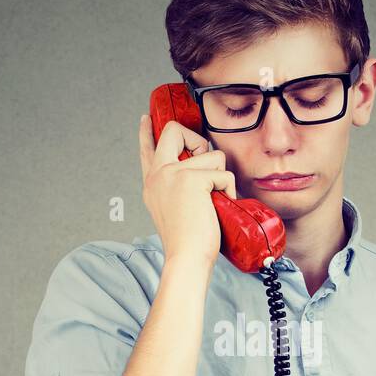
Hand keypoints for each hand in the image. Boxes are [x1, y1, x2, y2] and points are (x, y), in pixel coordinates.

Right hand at [138, 114, 238, 269]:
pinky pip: (223, 172)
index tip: (146, 117)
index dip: (147, 132)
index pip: (147, 149)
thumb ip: (179, 188)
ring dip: (220, 177)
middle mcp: (158, 174)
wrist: (187, 258)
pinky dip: (228, 189)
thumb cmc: (188, 241)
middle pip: (174, 130)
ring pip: (211, 155)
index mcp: (152, 183)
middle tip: (205, 162)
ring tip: (214, 201)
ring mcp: (173, 174)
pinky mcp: (192, 179)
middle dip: (196, 139)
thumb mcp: (175, 209)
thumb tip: (203, 172)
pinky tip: (220, 206)